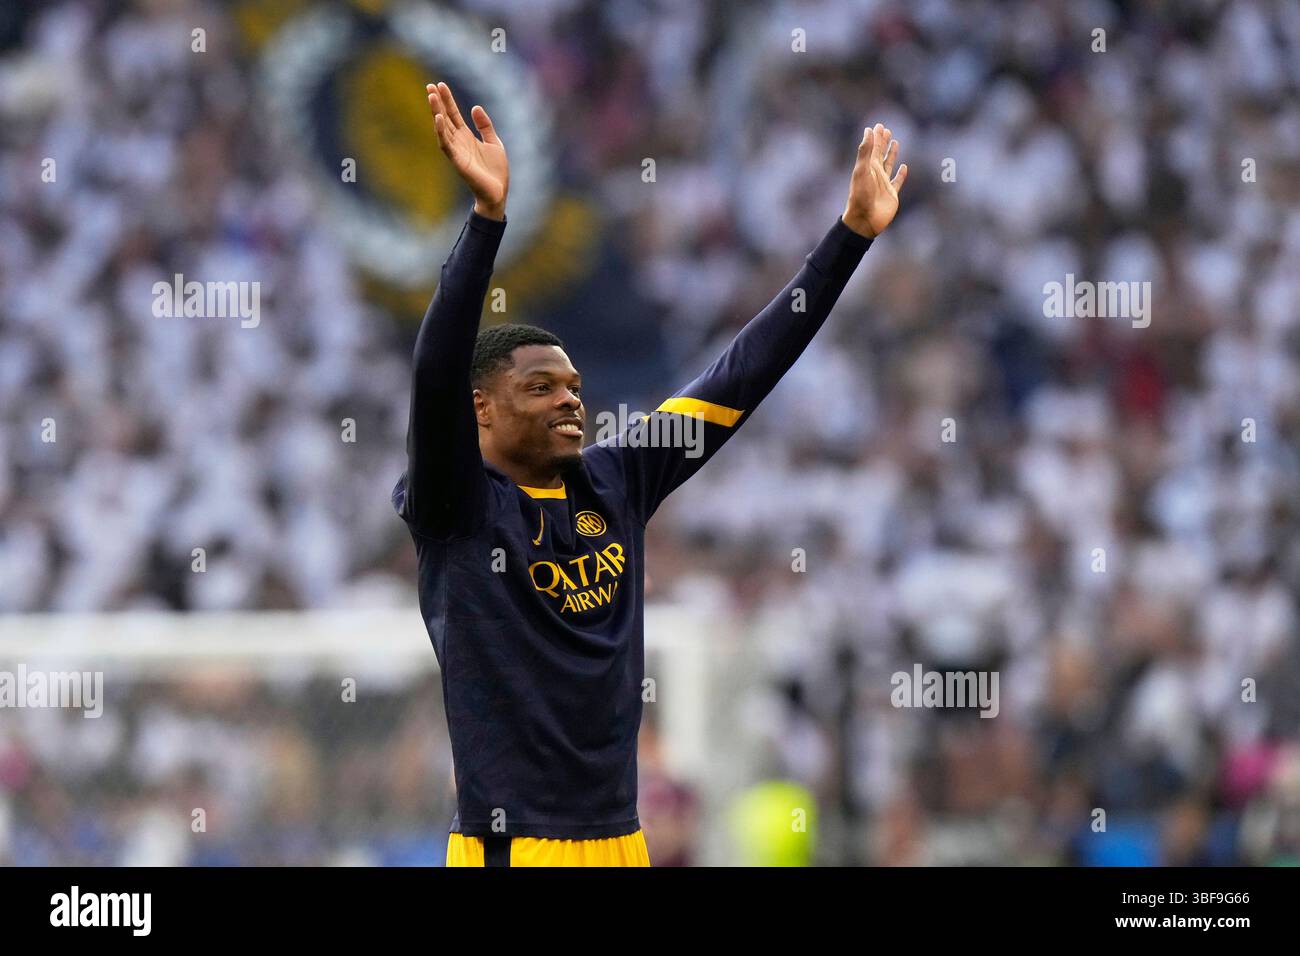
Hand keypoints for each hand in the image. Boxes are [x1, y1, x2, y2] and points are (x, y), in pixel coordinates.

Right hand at [427, 81, 507, 219]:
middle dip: (437, 102)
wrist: (498, 192)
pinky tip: (438, 118)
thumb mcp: (494, 142)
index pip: (454, 114)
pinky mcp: (457, 161)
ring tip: (431, 97)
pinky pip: (446, 144)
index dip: (447, 100)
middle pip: (445, 118)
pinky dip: (441, 131)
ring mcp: (456, 151)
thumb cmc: (496, 171)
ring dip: (436, 112)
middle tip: (429, 86)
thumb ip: (485, 126)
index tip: (440, 84)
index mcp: (467, 137)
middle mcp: (459, 142)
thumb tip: (475, 107)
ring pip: (442, 129)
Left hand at [842, 123, 907, 237]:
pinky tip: (904, 167)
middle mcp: (875, 174)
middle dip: (882, 141)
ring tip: (895, 142)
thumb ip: (866, 151)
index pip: (872, 148)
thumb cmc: (861, 196)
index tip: (878, 125)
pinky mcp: (892, 194)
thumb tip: (869, 130)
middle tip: (886, 129)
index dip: (875, 137)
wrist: (864, 220)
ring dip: (892, 154)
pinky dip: (901, 174)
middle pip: (880, 154)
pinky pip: (897, 181)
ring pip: (889, 165)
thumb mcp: (862, 170)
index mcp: (867, 168)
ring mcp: (884, 184)